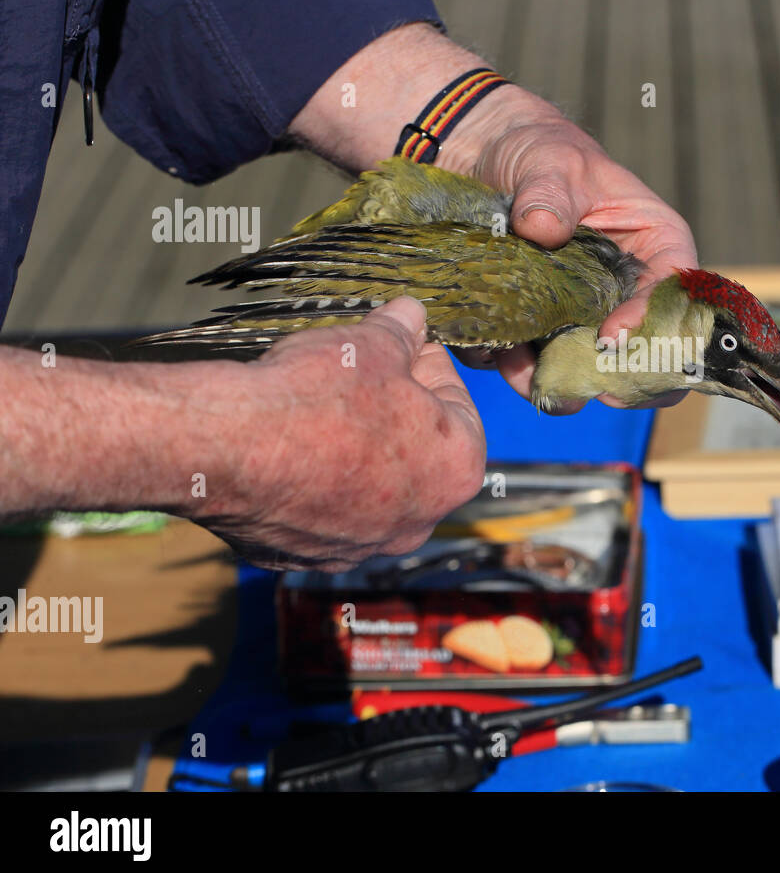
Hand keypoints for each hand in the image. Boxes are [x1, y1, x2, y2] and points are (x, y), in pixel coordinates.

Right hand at [191, 297, 484, 569]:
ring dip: (352, 450)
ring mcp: (362, 546)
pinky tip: (284, 449)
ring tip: (316, 407)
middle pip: (415, 451)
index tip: (401, 347)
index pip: (460, 407)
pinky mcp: (304, 558)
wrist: (227, 450)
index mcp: (457, 469)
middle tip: (357, 374)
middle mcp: (419, 521)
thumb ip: (401, 331)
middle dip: (391, 410)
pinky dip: (307, 483)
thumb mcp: (372, 344)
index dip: (426, 367)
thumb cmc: (317, 397)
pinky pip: (317, 512)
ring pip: (368, 486)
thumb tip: (411, 315)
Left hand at [440, 89, 699, 413]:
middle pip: (646, 346)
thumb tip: (542, 226)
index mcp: (654, 246)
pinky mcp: (541, 329)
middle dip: (623, 376)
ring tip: (535, 382)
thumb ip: (549, 191)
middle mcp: (627, 289)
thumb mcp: (550, 162)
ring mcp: (584, 315)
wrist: (480, 159)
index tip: (612, 338)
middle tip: (596, 391)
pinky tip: (494, 354)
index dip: (653, 322)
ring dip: (564, 380)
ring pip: (589, 364)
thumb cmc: (538, 151)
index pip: (674, 291)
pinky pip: (536, 360)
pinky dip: (517, 368)